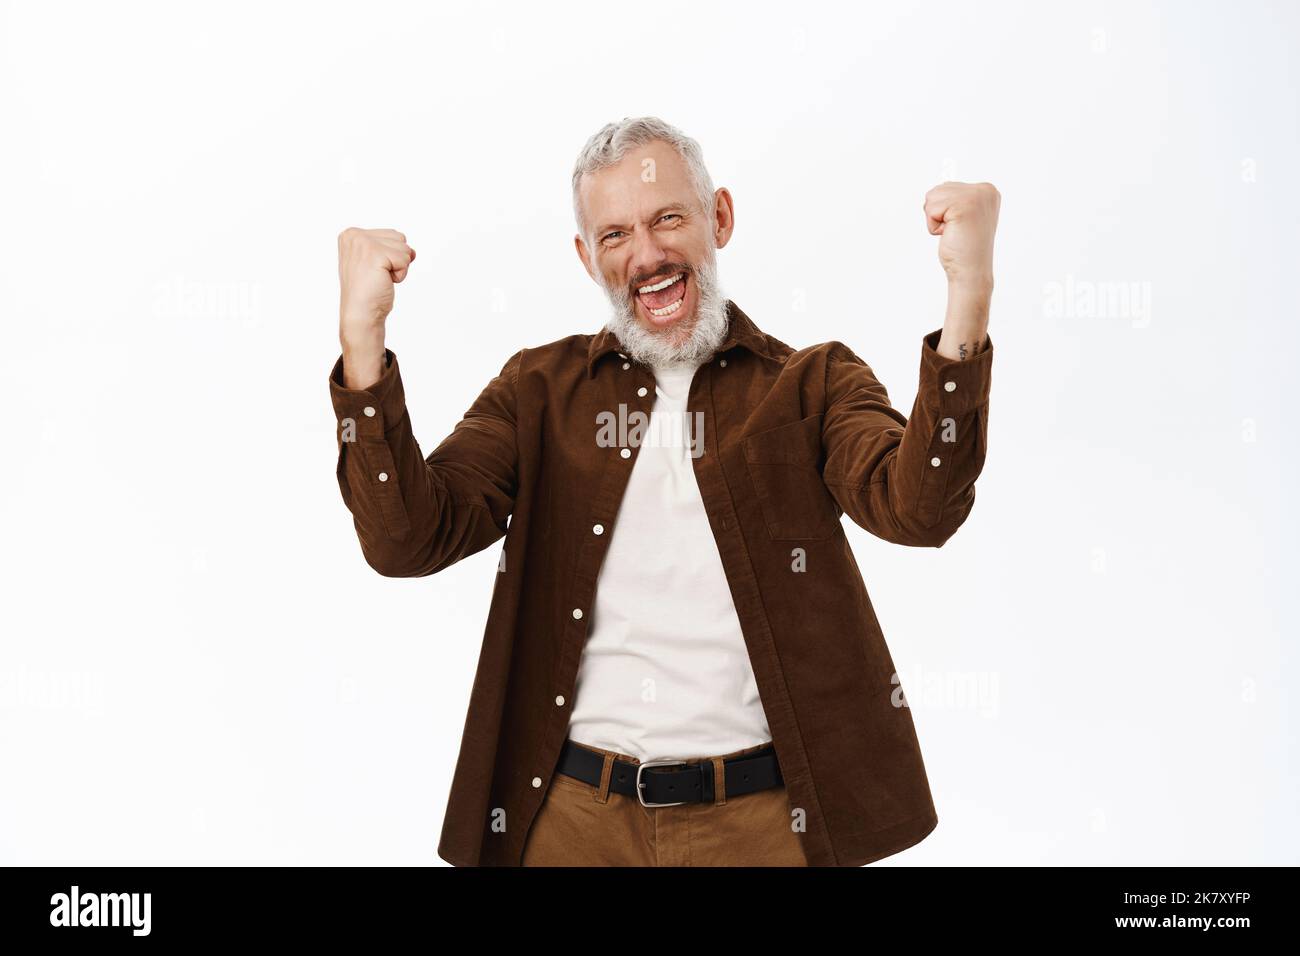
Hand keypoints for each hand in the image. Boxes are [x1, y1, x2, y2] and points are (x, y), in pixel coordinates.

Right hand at [336, 227, 415, 388]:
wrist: (360, 314)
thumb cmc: (368, 292)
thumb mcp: (378, 262)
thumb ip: (392, 248)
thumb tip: (413, 251)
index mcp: (351, 234)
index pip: (392, 235)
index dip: (390, 256)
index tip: (373, 270)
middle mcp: (354, 235)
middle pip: (400, 238)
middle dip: (396, 260)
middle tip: (377, 276)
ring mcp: (363, 243)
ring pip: (405, 248)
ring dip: (398, 268)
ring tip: (379, 279)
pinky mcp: (375, 254)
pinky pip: (405, 260)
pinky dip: (400, 275)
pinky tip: (383, 282)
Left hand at [923, 182, 999, 289]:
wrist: (972, 271)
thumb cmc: (965, 248)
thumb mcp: (961, 215)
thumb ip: (953, 198)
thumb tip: (934, 192)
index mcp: (987, 190)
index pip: (947, 186)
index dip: (945, 209)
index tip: (962, 224)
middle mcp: (984, 190)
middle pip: (938, 189)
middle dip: (939, 213)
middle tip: (956, 230)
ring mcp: (976, 196)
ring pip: (932, 198)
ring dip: (936, 220)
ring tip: (954, 232)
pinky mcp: (963, 206)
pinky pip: (930, 210)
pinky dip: (933, 226)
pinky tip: (950, 234)